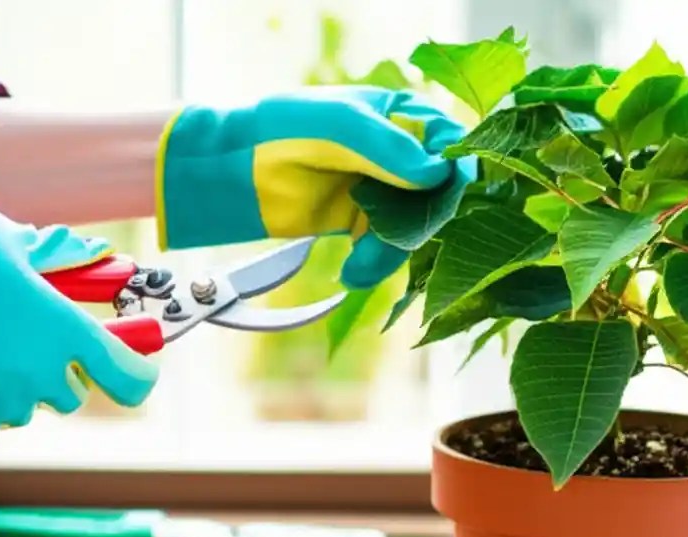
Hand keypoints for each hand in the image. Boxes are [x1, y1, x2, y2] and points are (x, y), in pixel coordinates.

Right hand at [0, 175, 159, 448]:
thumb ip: (44, 255)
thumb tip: (77, 250)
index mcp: (63, 329)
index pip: (126, 373)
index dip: (134, 374)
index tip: (135, 373)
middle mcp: (39, 374)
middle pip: (69, 393)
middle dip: (54, 371)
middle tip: (21, 338)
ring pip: (18, 407)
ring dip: (6, 385)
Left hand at [155, 86, 474, 287]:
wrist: (236, 170)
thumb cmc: (285, 129)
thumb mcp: (341, 126)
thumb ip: (390, 148)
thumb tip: (438, 174)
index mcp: (403, 114)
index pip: (450, 142)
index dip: (451, 170)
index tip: (436, 191)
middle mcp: (401, 152)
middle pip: (440, 191)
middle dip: (420, 220)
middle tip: (394, 237)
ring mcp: (383, 188)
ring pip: (416, 225)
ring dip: (395, 248)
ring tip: (360, 263)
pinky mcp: (364, 221)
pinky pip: (389, 247)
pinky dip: (377, 262)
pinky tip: (353, 272)